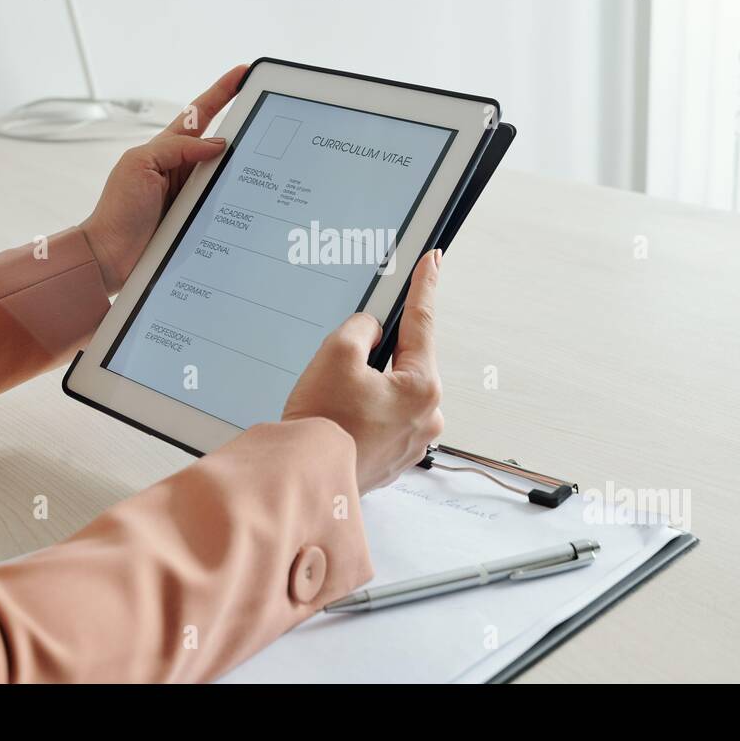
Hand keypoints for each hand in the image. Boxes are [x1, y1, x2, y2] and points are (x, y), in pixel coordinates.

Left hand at [80, 64, 246, 292]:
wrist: (110, 255)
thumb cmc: (118, 209)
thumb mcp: (140, 165)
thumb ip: (175, 148)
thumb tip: (217, 145)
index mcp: (167, 149)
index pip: (200, 114)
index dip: (221, 92)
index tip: (242, 73)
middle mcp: (183, 169)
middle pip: (223, 143)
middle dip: (246, 129)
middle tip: (269, 116)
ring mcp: (193, 195)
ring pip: (228, 174)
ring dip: (245, 169)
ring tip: (266, 159)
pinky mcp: (199, 219)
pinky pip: (225, 204)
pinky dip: (239, 200)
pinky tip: (253, 201)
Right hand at [282, 249, 444, 492]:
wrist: (305, 479)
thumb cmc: (322, 424)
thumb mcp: (337, 353)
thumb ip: (362, 328)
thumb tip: (372, 331)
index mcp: (423, 387)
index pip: (423, 322)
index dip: (425, 285)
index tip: (434, 261)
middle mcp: (427, 417)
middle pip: (406, 363)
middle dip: (379, 354)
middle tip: (345, 361)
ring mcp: (413, 442)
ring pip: (393, 394)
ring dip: (369, 388)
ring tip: (333, 400)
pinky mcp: (394, 459)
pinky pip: (384, 421)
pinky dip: (364, 414)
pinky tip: (339, 419)